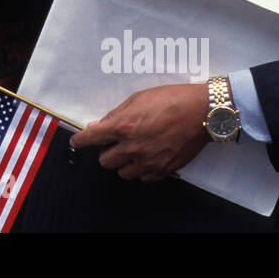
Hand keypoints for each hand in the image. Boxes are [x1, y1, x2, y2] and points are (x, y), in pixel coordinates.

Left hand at [68, 83, 210, 180]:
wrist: (202, 112)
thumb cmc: (171, 100)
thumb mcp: (137, 99)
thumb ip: (115, 114)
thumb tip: (98, 126)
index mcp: (122, 127)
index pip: (90, 139)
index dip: (79, 141)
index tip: (76, 141)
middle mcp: (132, 148)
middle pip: (105, 161)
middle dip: (106, 151)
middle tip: (116, 142)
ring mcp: (148, 162)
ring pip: (123, 173)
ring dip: (123, 162)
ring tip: (133, 150)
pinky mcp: (163, 170)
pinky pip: (143, 178)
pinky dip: (142, 169)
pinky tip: (148, 156)